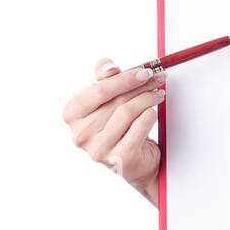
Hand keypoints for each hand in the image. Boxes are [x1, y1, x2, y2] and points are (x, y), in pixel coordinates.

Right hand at [62, 58, 165, 205]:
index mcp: (72, 114)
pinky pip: (141, 126)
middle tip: (157, 78)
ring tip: (157, 94)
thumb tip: (109, 69)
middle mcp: (81, 134)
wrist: (133, 161)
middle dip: (141, 86)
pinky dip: (151, 115)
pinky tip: (153, 112)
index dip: (124, 78)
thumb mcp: (106, 98)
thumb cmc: (117, 125)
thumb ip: (103, 78)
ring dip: (148, 98)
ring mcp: (99, 149)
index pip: (98, 90)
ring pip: (129, 112)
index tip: (144, 71)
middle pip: (116, 100)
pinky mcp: (120, 158)